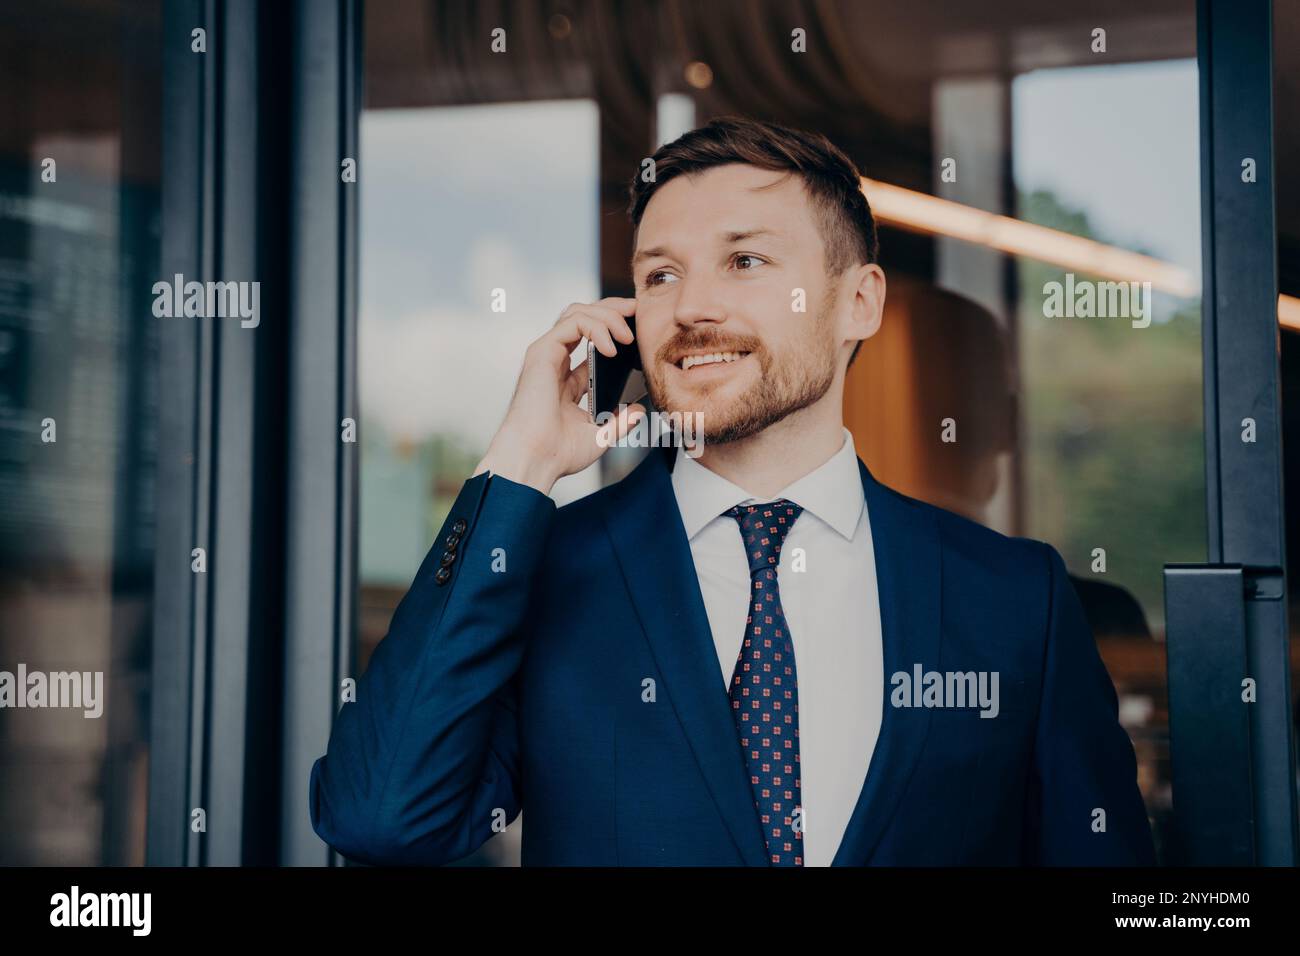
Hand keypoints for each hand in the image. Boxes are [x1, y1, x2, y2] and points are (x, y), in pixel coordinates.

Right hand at [473, 297, 646, 494]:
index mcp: (568, 379)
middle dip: (613, 309)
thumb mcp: (600, 435)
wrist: (536, 460)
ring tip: (627, 336)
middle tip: (637, 314)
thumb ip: (620, 420)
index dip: (615, 327)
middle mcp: (556, 362)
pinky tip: (611, 348)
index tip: (639, 330)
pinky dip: (596, 327)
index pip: (591, 339)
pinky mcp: (542, 352)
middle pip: (584, 316)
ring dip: (608, 316)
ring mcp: (548, 355)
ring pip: (578, 312)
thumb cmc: (558, 453)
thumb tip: (639, 410)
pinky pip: (573, 322)